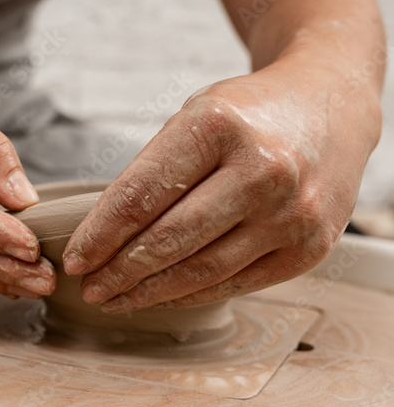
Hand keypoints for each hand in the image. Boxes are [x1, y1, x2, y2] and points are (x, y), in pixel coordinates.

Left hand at [63, 66, 378, 309]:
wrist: (332, 108)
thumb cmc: (251, 114)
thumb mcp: (197, 116)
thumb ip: (156, 171)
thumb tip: (101, 236)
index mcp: (220, 126)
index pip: (142, 194)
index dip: (100, 234)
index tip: (75, 258)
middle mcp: (263, 170)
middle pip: (170, 240)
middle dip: (119, 271)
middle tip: (90, 287)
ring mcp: (292, 214)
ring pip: (202, 271)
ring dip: (150, 292)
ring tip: (117, 298)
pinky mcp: (310, 249)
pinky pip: (236, 283)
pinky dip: (192, 294)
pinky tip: (162, 295)